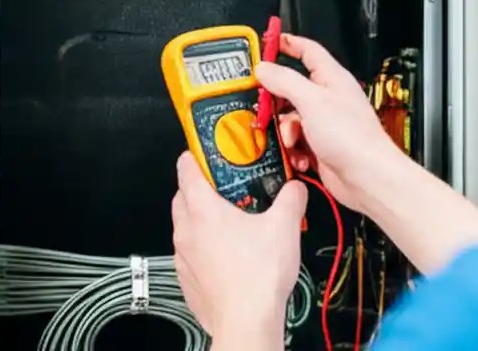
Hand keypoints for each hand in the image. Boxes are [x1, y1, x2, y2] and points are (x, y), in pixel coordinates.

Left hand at [171, 153, 306, 347]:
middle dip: (202, 188)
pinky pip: (190, 253)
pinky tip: (228, 255)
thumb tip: (295, 187)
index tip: (212, 154)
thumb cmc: (259, 273)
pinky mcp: (185, 278)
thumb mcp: (284, 226)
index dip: (197, 155)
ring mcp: (182, 255)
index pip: (186, 166)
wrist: (245, 322)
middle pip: (183, 195)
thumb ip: (291, 198)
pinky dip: (203, 248)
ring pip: (185, 225)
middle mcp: (185, 229)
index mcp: (202, 208)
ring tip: (233, 225)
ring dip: (202, 220)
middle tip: (230, 189)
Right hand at [257, 34, 406, 213]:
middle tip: (264, 104)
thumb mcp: (312, 101)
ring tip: (290, 138)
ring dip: (284, 130)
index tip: (267, 42)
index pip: (307, 50)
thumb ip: (285, 81)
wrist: (366, 178)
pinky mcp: (318, 146)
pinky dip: (292, 148)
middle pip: (291, 87)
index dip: (287, 44)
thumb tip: (264, 68)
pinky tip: (298, 155)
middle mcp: (328, 98)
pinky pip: (294, 141)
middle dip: (276, 98)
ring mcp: (323, 123)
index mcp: (332, 78)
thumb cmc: (353, 138)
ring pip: (289, 118)